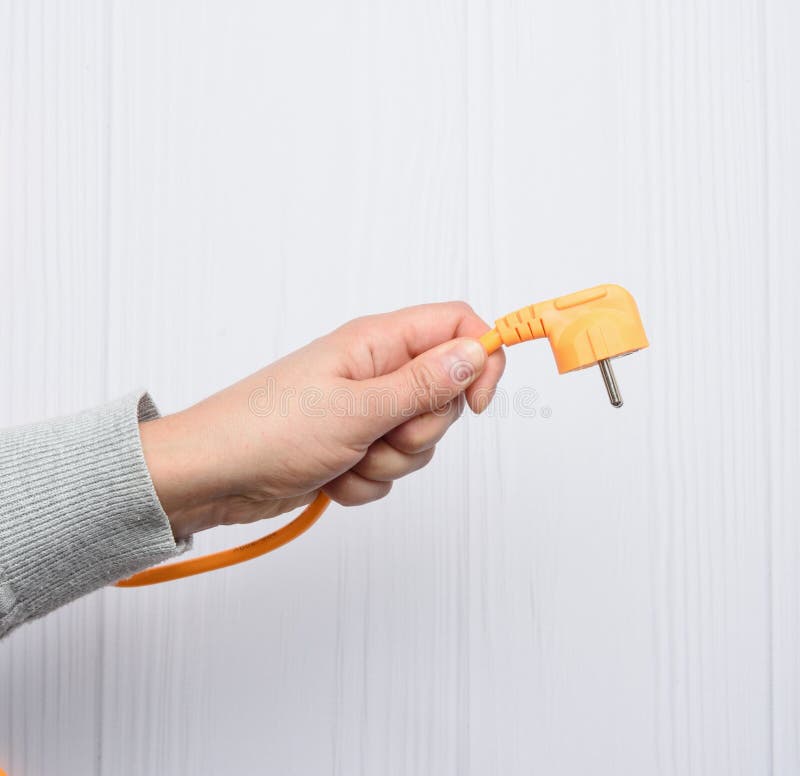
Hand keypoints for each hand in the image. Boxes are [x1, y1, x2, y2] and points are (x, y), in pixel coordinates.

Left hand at [139, 302, 505, 538]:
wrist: (214, 476)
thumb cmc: (268, 430)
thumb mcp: (357, 407)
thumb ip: (423, 383)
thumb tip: (475, 351)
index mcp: (377, 343)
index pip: (456, 326)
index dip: (480, 359)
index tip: (477, 404)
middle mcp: (376, 372)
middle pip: (445, 394)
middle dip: (422, 429)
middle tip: (381, 433)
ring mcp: (365, 411)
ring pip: (419, 440)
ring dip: (389, 462)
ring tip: (346, 457)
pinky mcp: (354, 446)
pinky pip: (390, 470)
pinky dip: (366, 481)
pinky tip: (332, 476)